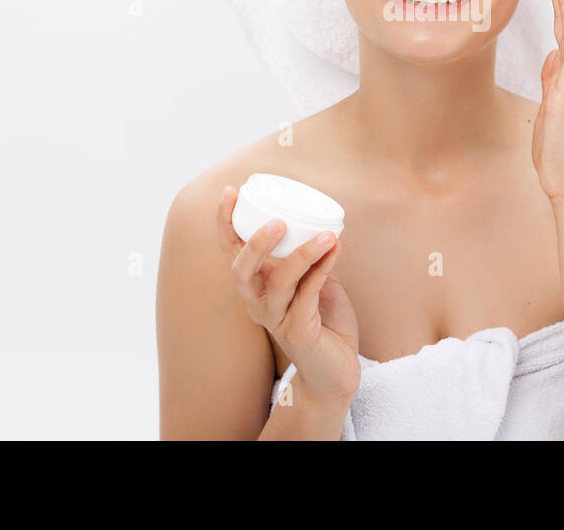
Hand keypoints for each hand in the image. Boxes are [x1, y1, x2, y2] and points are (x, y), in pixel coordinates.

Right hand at [217, 186, 360, 406]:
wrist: (336, 373)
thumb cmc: (324, 325)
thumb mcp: (317, 284)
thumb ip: (313, 261)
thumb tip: (322, 229)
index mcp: (258, 288)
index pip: (233, 252)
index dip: (226, 223)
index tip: (231, 191)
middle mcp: (259, 304)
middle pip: (241, 270)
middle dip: (255, 242)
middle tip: (277, 221)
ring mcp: (277, 320)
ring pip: (279, 282)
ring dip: (303, 253)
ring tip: (325, 234)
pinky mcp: (299, 333)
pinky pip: (309, 294)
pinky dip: (322, 268)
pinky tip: (334, 250)